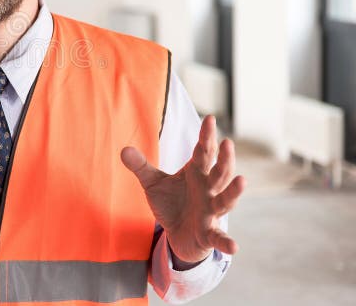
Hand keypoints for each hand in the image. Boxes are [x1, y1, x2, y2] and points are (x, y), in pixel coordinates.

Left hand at [121, 115, 245, 264]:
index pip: (204, 152)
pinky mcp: (208, 234)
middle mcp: (209, 190)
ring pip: (225, 200)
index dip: (207, 136)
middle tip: (227, 143)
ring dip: (234, 192)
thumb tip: (123, 149)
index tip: (210, 118)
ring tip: (242, 180)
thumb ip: (141, 166)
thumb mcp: (153, 183)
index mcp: (197, 173)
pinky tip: (234, 248)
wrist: (177, 233)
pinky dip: (226, 243)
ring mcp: (211, 211)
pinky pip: (219, 238)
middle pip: (219, 173)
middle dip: (224, 160)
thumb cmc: (171, 203)